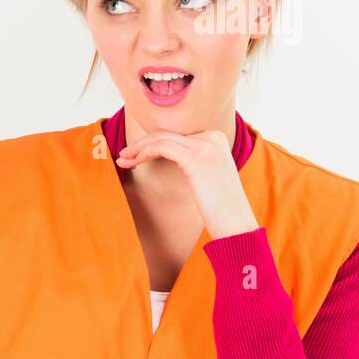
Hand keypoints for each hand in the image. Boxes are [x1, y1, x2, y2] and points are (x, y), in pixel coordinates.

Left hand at [116, 129, 258, 238]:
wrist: (236, 224)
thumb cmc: (220, 206)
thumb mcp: (207, 176)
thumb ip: (193, 161)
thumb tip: (170, 155)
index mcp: (216, 138)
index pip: (176, 135)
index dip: (153, 142)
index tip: (135, 154)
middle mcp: (212, 137)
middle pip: (167, 134)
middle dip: (141, 144)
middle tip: (123, 155)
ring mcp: (205, 146)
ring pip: (160, 139)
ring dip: (138, 149)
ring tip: (122, 160)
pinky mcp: (195, 159)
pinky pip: (161, 148)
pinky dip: (144, 153)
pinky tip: (133, 163)